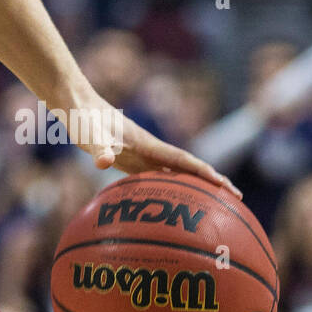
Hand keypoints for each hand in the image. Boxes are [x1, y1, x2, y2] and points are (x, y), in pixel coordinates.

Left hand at [74, 99, 241, 197]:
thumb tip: (104, 163)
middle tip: (236, 199)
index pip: (183, 160)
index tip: (226, 187)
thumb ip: (98, 148)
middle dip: (212, 182)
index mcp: (147, 143)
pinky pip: (154, 179)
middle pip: (187, 168)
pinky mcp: (128, 160)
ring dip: (194, 187)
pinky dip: (168, 191)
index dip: (205, 173)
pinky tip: (168, 208)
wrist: (74, 103)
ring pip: (174, 173)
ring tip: (214, 207)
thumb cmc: (82, 117)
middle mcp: (148, 149)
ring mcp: (140, 154)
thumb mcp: (89, 134)